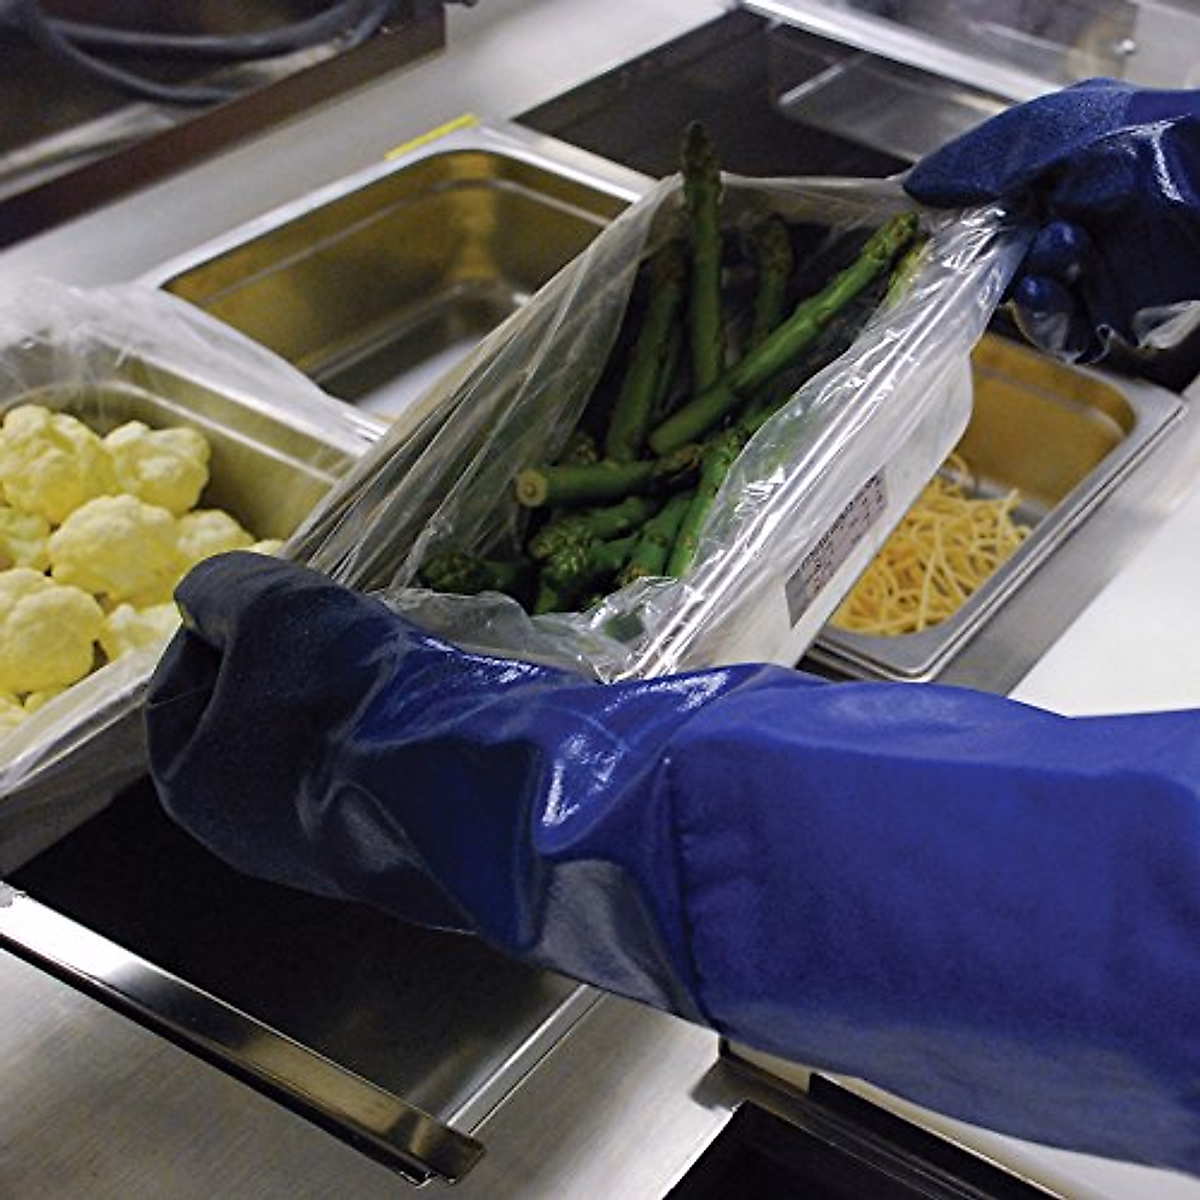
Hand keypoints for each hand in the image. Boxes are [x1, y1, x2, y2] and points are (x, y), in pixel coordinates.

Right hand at [905, 79, 1199, 362]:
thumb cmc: (1149, 138)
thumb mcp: (1045, 132)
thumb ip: (977, 163)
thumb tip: (916, 187)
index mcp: (1050, 179)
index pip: (981, 215)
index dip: (951, 229)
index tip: (923, 235)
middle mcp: (1067, 229)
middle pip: (993, 267)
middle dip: (979, 266)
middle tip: (966, 260)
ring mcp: (1089, 276)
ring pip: (1022, 306)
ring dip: (1021, 287)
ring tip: (1045, 256)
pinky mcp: (1111, 317)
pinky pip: (1059, 337)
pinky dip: (1043, 319)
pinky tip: (1043, 291)